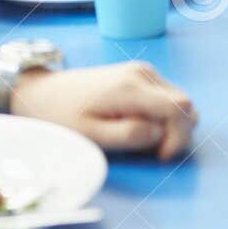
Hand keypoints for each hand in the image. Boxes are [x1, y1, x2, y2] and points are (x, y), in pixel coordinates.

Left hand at [9, 61, 196, 160]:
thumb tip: (160, 134)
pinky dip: (162, 117)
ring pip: (178, 103)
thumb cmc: (62, 117)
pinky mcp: (140, 75)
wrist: (42, 92)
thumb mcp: (92, 135)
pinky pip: (166, 98)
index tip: (158, 157)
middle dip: (175, 134)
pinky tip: (138, 126)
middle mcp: (143, 73)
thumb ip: (129, 136)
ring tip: (140, 139)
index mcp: (132, 87)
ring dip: (169, 126)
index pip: (181, 109)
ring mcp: (143, 71)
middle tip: (147, 151)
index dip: (178, 137)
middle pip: (185, 105)